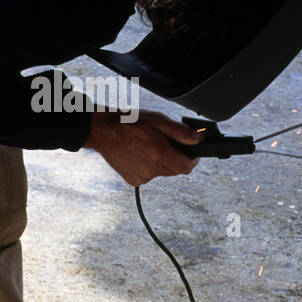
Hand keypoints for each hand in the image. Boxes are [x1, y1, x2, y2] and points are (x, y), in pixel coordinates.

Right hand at [84, 110, 200, 186]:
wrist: (103, 131)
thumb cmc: (129, 122)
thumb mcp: (158, 121)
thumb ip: (181, 132)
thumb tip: (199, 140)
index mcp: (159, 155)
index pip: (186, 167)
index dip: (192, 160)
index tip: (192, 153)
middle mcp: (150, 170)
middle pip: (175, 170)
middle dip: (176, 158)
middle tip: (167, 144)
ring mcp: (141, 177)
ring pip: (162, 173)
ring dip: (162, 162)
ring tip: (149, 146)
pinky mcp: (133, 180)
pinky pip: (149, 176)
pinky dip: (149, 167)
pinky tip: (140, 154)